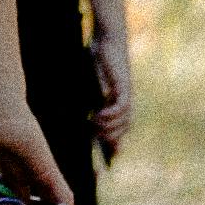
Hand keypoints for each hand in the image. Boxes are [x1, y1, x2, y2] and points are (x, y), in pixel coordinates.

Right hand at [87, 15, 132, 153]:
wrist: (108, 37)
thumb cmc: (97, 58)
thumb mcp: (90, 83)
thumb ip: (89, 100)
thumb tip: (79, 116)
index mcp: (115, 104)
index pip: (116, 131)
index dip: (111, 149)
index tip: (105, 167)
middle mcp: (124, 103)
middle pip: (121, 131)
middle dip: (111, 145)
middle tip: (98, 155)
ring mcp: (125, 95)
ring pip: (123, 121)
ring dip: (108, 128)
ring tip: (92, 128)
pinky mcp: (123, 86)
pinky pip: (121, 107)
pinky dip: (111, 115)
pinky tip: (98, 117)